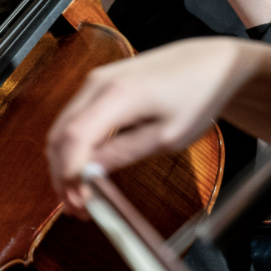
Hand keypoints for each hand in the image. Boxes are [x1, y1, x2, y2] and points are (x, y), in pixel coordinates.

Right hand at [47, 38, 270, 217]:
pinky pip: (74, 118)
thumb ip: (124, 153)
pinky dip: (73, 146)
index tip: (79, 203)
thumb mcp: (168, 136)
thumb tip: (90, 174)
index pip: (74, 138)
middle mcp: (99, 83)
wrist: (210, 63)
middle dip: (62, 174)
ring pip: (63, 127)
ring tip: (79, 194)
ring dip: (64, 162)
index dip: (68, 173)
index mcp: (118, 95)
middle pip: (60, 134)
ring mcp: (97, 80)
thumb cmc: (197, 96)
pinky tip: (85, 168)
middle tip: (76, 207)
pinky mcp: (100, 84)